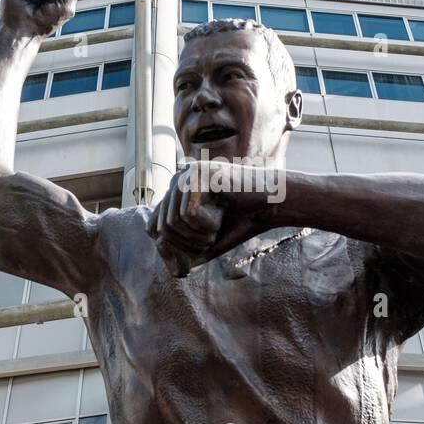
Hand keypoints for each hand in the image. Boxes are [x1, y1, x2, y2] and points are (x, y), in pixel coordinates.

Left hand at [147, 162, 267, 276]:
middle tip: (212, 236)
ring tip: (218, 224)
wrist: (271, 206)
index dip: (172, 247)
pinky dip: (207, 223)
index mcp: (174, 195)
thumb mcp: (205, 244)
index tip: (201, 247)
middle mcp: (177, 180)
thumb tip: (159, 245)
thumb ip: (181, 251)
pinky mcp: (199, 172)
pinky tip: (222, 213)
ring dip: (199, 234)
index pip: (152, 227)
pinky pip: (188, 212)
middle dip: (188, 243)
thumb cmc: (239, 223)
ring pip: (173, 221)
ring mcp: (186, 173)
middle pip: (162, 227)